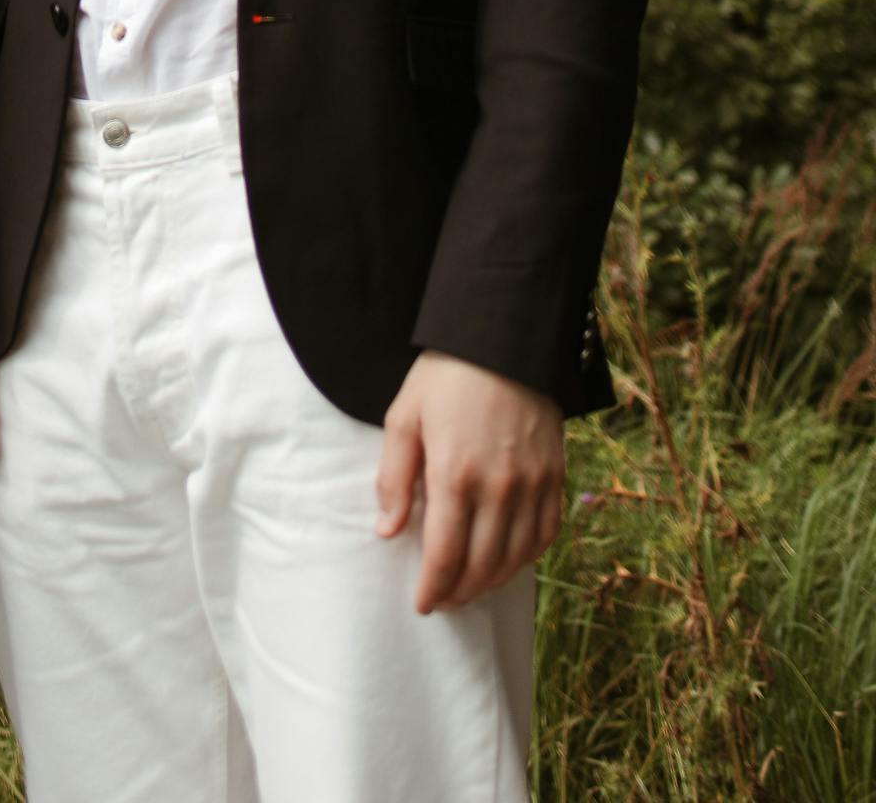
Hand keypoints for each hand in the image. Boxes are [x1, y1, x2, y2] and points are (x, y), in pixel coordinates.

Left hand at [375, 350, 563, 612]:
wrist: (504, 338)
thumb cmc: (446, 376)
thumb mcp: (404, 416)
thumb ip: (394, 477)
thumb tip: (387, 531)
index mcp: (454, 475)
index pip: (445, 555)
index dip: (433, 588)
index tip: (423, 604)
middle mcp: (498, 488)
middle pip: (482, 565)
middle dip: (460, 592)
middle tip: (444, 601)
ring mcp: (532, 484)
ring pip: (515, 557)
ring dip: (492, 582)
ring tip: (471, 588)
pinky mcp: (554, 475)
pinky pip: (546, 534)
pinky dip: (527, 557)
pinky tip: (509, 561)